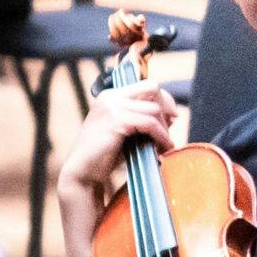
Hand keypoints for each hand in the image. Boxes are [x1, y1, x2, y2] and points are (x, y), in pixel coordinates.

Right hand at [56, 79, 178, 200]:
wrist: (83, 171)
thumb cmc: (105, 155)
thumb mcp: (126, 132)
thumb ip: (144, 120)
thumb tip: (173, 115)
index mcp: (111, 96)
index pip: (146, 85)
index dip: (163, 99)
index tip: (171, 118)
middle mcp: (111, 97)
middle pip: (152, 87)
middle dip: (166, 107)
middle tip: (169, 130)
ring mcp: (112, 107)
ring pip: (153, 108)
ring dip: (164, 128)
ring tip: (165, 145)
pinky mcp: (116, 121)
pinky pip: (149, 123)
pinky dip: (160, 136)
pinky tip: (162, 148)